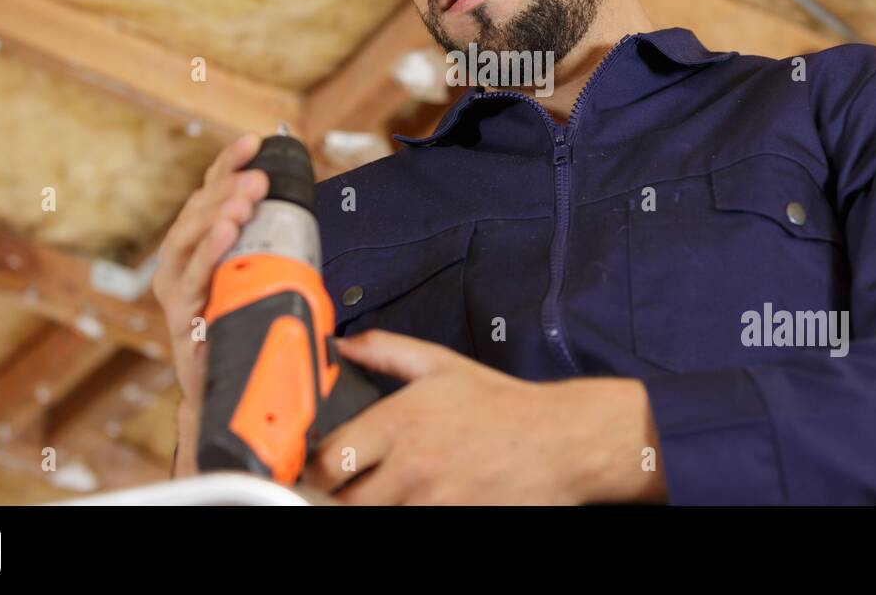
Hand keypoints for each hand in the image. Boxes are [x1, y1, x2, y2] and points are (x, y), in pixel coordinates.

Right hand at [151, 133, 268, 418]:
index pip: (210, 192)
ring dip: (218, 215)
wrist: (228, 386)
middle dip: (228, 188)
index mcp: (200, 242)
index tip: (254, 141)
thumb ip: (273, 239)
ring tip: (244, 200)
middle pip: (198, 210)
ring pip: (189, 238)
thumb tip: (304, 200)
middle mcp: (180, 260)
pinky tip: (227, 234)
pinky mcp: (181, 315)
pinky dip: (209, 253)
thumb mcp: (263, 272)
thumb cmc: (245, 323)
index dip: (228, 164)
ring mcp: (176, 287)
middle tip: (259, 178)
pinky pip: (192, 278)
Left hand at [300, 330, 667, 504]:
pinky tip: (416, 501)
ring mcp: (431, 504)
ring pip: (371, 518)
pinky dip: (405, 516)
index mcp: (399, 423)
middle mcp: (409, 468)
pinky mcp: (452, 525)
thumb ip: (385, 351)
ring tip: (386, 491)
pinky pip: (409, 529)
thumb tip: (341, 346)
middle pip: (339, 502)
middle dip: (337, 495)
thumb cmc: (504, 407)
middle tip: (347, 484)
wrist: (561, 443)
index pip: (326, 461)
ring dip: (372, 507)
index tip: (317, 466)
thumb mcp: (441, 364)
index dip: (314, 467)